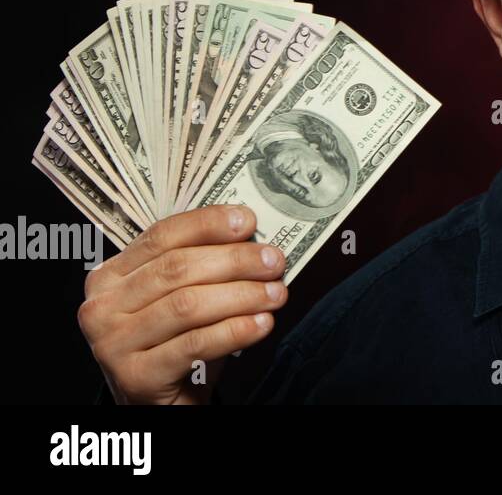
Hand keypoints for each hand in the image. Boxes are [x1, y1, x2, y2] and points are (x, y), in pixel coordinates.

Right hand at [78, 205, 287, 404]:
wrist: (163, 404)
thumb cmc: (176, 343)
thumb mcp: (182, 297)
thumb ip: (204, 266)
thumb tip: (254, 240)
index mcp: (109, 276)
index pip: (161, 236)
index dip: (207, 224)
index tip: (248, 221)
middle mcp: (102, 307)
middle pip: (177, 269)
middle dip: (234, 261)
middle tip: (274, 262)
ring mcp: (112, 344)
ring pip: (187, 305)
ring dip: (241, 296)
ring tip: (276, 294)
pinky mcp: (135, 377)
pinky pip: (194, 344)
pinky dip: (234, 330)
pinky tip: (261, 324)